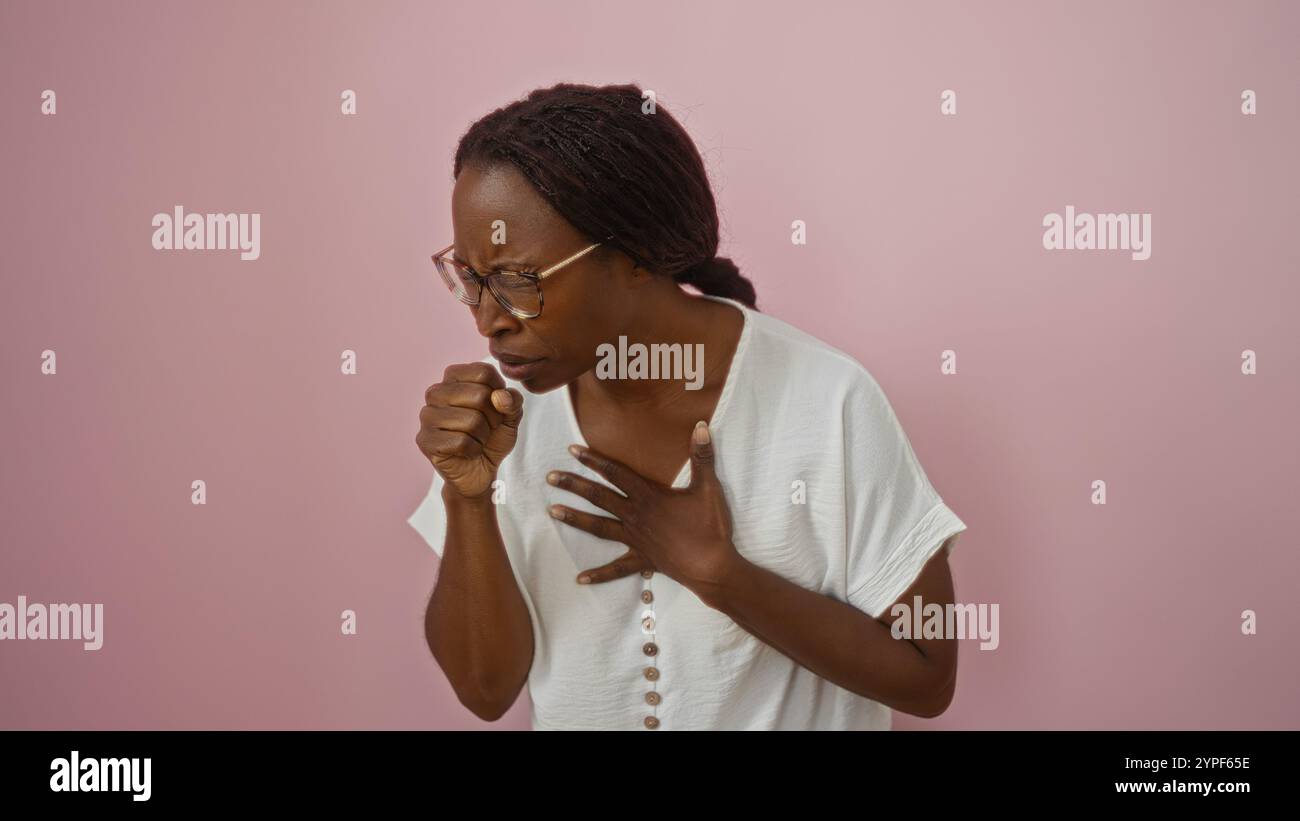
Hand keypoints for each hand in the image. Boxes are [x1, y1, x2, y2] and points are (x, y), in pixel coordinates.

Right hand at [416, 362, 523, 498]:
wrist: (480, 471)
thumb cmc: (492, 437)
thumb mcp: (511, 416)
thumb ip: (513, 400)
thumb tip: (500, 397)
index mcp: (454, 377)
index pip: (483, 372)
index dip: (499, 393)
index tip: (495, 407)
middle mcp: (436, 392)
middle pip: (479, 395)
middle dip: (493, 418)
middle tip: (486, 428)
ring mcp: (427, 415)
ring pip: (471, 420)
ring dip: (483, 436)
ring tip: (475, 439)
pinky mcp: (424, 440)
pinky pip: (461, 442)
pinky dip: (473, 450)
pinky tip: (466, 451)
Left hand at [546, 420, 740, 596]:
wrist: (713, 567)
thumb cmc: (710, 527)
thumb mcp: (708, 488)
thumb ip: (702, 456)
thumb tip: (701, 426)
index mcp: (649, 497)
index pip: (616, 474)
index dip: (594, 460)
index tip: (572, 451)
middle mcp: (636, 517)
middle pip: (599, 498)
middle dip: (574, 485)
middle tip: (550, 477)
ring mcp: (636, 540)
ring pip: (599, 528)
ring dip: (575, 519)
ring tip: (552, 512)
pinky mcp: (642, 560)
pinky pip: (616, 568)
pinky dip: (598, 574)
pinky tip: (580, 579)